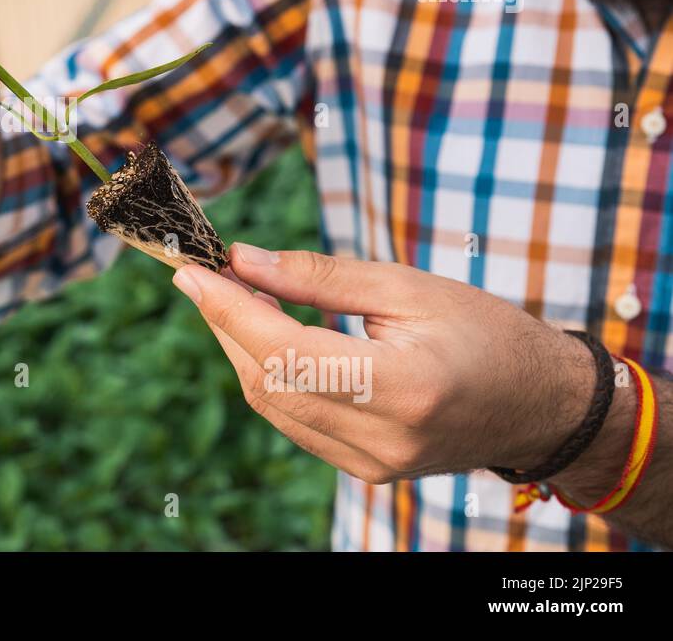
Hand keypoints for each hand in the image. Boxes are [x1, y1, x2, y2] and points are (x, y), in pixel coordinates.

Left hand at [173, 245, 599, 485]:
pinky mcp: (364, 470)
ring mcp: (371, 463)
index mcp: (401, 385)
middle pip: (267, 381)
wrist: (539, 405)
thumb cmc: (484, 332)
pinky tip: (269, 335)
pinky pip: (293, 421)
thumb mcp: (407, 286)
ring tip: (238, 295)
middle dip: (226, 323)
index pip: (284, 351)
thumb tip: (242, 260)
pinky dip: (269, 376)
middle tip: (208, 273)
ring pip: (272, 405)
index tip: (190, 270)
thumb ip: (318, 277)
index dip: (228, 309)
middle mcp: (382, 436)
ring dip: (242, 348)